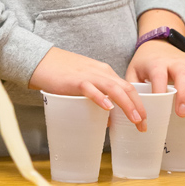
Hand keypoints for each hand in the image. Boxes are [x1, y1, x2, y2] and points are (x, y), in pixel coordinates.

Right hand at [29, 47, 146, 129]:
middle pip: (126, 88)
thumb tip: (108, 119)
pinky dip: (101, 98)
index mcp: (104, 72)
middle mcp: (101, 72)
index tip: (143, 120)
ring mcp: (88, 76)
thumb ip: (98, 97)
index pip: (128, 87)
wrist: (40, 61)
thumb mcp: (85, 82)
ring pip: (114, 89)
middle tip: (143, 124)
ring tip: (135, 119)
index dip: (139, 104)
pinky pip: (91, 89)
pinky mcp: (75, 80)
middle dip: (138, 107)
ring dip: (127, 104)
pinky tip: (108, 107)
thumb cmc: (61, 73)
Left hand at [126, 40, 184, 115]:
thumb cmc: (144, 62)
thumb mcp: (133, 71)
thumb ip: (132, 86)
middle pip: (181, 75)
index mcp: (155, 64)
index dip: (160, 90)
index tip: (160, 105)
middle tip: (181, 113)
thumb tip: (132, 106)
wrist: (158, 44)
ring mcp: (184, 63)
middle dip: (183, 94)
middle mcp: (173, 62)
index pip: (158, 77)